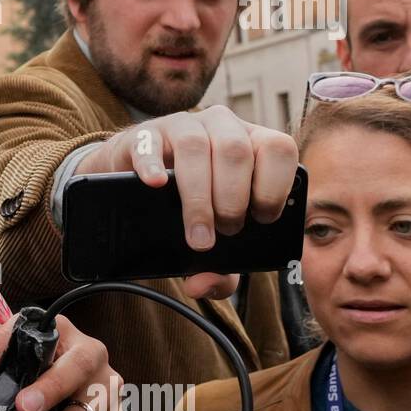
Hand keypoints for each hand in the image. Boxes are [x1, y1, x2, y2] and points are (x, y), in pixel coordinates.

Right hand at [75, 105, 297, 298]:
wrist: (132, 178)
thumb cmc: (184, 205)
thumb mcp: (211, 232)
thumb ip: (219, 267)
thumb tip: (203, 284)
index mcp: (251, 143)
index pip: (278, 149)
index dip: (274, 187)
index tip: (260, 220)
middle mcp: (221, 127)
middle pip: (236, 151)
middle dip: (233, 200)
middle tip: (223, 231)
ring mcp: (181, 126)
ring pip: (196, 146)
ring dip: (199, 197)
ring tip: (197, 233)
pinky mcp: (144, 135)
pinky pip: (150, 144)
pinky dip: (153, 165)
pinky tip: (156, 184)